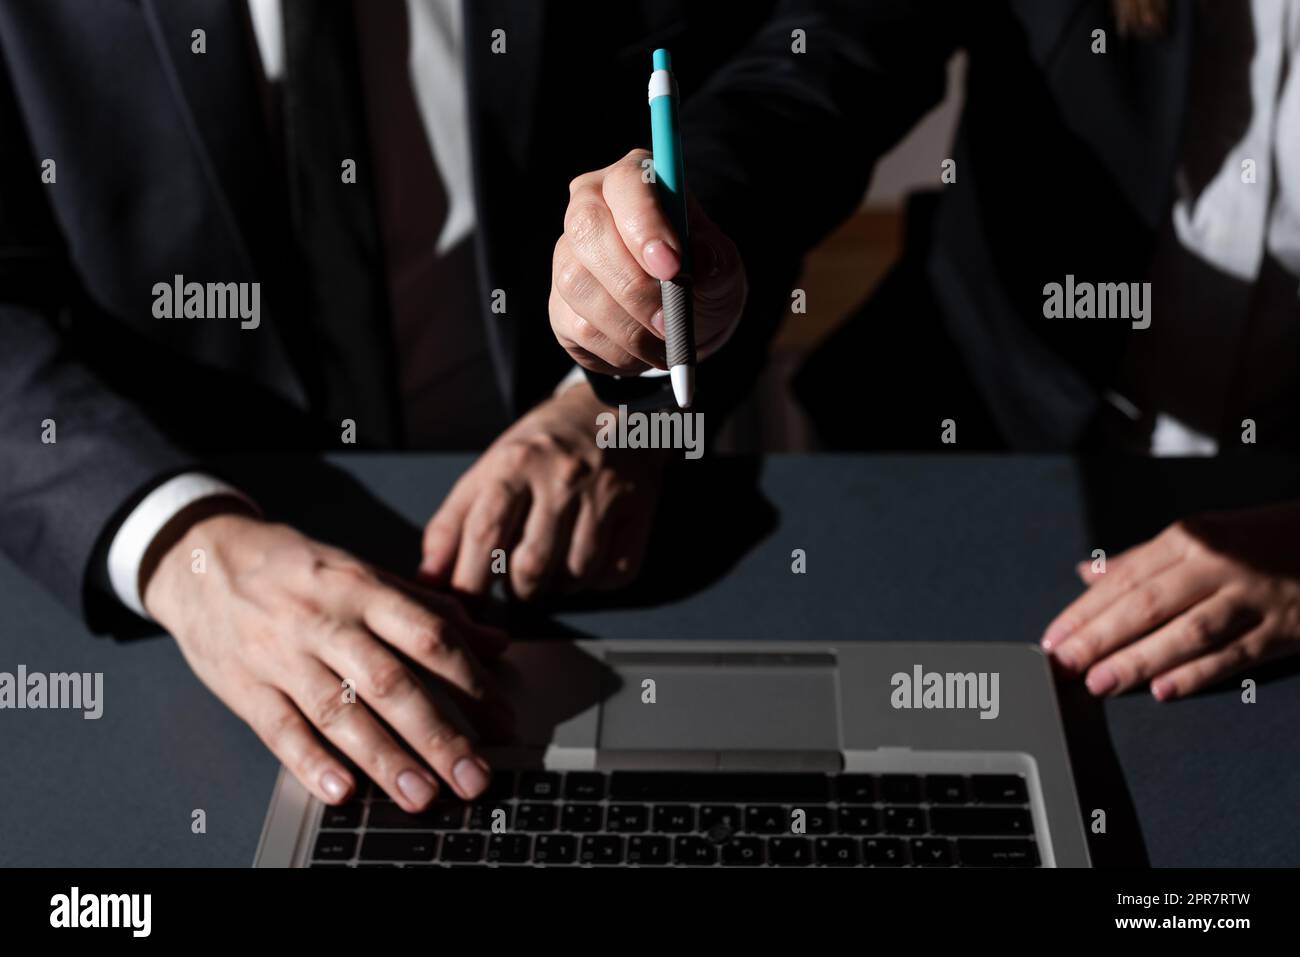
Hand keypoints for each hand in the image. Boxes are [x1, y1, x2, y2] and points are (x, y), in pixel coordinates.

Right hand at [144, 513, 513, 808]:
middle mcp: (326, 623)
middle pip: (391, 683)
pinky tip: (341, 791)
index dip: (471, 680)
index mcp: (362, 590)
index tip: (503, 720)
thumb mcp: (364, 575)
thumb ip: (430, 611)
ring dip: (385, 759)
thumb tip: (496, 643)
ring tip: (422, 796)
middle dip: (439, 736)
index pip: (429, 636)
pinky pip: (280, 729)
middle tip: (474, 777)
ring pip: (339, 712)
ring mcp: (282, 656)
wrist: (202, 561)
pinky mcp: (245, 687)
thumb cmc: (295, 571)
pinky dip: (310, 762)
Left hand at [419, 382, 664, 598]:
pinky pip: (615, 572)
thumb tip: (428, 579)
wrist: (609, 411)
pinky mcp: (638, 507)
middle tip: (515, 584)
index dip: (469, 582)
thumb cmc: (540, 450)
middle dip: (517, 590)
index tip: (464, 609)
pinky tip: (585, 560)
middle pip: (531, 565)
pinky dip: (596, 581)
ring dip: (557, 587)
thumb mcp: (489, 470)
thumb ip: (453, 523)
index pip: (484, 533)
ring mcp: (603, 493)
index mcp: (514, 463)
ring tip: (551, 567)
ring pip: (574, 575)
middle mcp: (560, 476)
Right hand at [550, 148, 746, 374]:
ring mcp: (567, 256)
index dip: (644, 224)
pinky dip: (619, 350)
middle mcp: (590, 207)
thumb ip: (716, 261)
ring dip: (628, 326)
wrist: (682, 320)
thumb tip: (701, 259)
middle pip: (587, 229)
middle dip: (632, 284)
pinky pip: (579, 328)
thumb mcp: (722, 267)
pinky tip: (643, 349)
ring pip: (578, 285)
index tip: (671, 268)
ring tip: (666, 340)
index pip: (626, 184)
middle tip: (669, 321)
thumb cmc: (702, 276)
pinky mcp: (558, 303)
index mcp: (633, 180)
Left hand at [1042, 504, 1299, 699]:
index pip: (1123, 580)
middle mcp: (1216, 564)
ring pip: (1186, 632)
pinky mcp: (1283, 628)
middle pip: (1146, 605)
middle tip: (1063, 666)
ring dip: (1139, 660)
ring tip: (1100, 683)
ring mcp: (1251, 597)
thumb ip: (1141, 559)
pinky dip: (1197, 674)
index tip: (1053, 638)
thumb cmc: (1261, 541)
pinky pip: (1233, 655)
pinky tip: (1164, 690)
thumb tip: (1086, 575)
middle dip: (1098, 639)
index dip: (1084, 611)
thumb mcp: (1201, 536)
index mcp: (1189, 539)